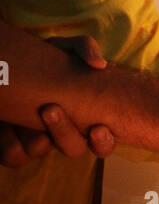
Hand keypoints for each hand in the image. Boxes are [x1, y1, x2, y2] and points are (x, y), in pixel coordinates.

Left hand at [0, 34, 113, 167]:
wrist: (10, 68)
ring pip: (41, 151)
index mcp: (83, 120)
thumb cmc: (44, 60)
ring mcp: (37, 141)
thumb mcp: (64, 49)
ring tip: (29, 110)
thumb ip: (84, 47)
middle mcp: (63, 135)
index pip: (102, 143)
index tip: (98, 128)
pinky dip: (11, 141)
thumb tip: (99, 64)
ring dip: (36, 135)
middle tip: (50, 108)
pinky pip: (14, 156)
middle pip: (73, 150)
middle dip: (64, 133)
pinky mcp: (14, 146)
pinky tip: (8, 123)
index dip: (103, 142)